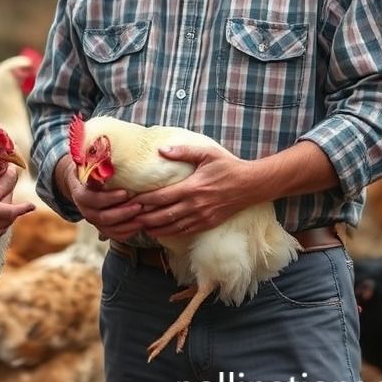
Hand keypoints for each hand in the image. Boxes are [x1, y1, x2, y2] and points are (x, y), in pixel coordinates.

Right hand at [59, 159, 143, 241]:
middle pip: (103, 217)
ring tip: (143, 216)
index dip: (109, 198)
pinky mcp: (102, 228)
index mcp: (80, 193)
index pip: (92, 199)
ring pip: (110, 228)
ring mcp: (93, 221)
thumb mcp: (87, 161)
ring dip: (127, 224)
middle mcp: (85, 210)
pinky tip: (140, 225)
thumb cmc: (88, 169)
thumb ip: (93, 156)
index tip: (126, 192)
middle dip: (123, 212)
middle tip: (140, 205)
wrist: (80, 184)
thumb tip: (104, 141)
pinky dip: (128, 232)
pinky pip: (115, 235)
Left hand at [132, 144, 253, 237]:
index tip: (131, 200)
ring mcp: (202, 216)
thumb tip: (161, 149)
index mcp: (192, 188)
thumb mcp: (207, 153)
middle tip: (129, 216)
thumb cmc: (227, 166)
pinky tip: (160, 232)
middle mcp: (195, 205)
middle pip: (164, 215)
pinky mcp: (208, 223)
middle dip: (145, 217)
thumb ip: (183, 151)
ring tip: (140, 227)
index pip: (162, 197)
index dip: (145, 200)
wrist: (251, 184)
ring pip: (173, 227)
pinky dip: (171, 232)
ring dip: (155, 228)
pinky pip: (186, 231)